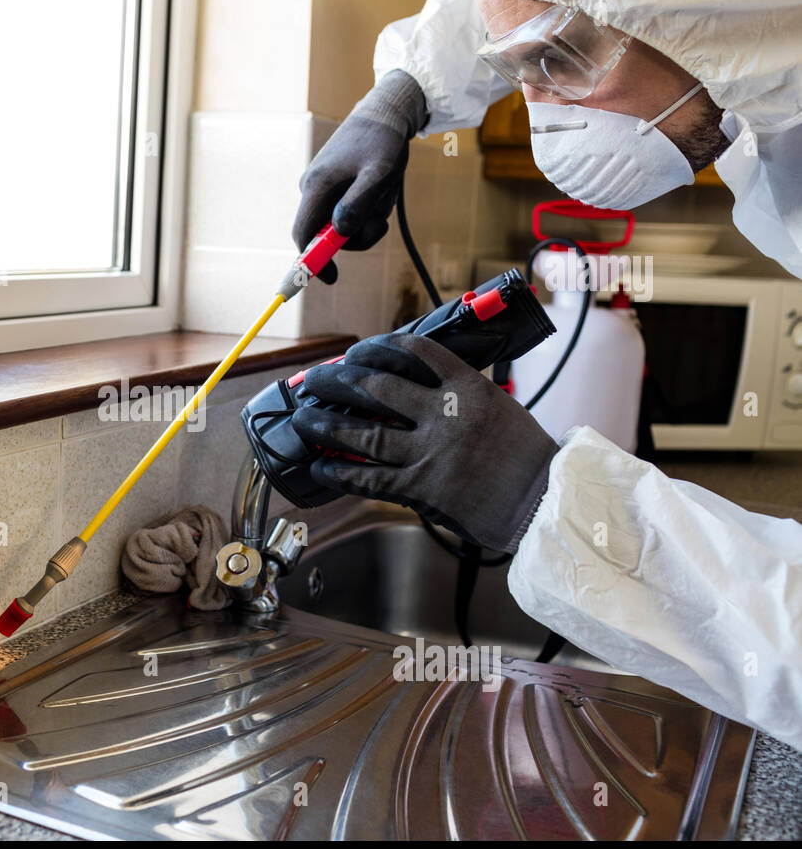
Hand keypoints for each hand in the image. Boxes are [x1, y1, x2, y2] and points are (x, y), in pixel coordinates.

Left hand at [290, 333, 558, 553]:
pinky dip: (340, 472)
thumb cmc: (526, 456)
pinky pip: (369, 478)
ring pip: (363, 433)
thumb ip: (458, 393)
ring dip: (325, 424)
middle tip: (315, 379)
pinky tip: (321, 466)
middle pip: (375, 388)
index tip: (357, 350)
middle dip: (337, 380)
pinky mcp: (421, 487)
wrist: (545, 501)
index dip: (377, 347)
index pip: (413, 352)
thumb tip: (416, 383)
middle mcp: (445, 415)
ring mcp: (430, 452)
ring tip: (303, 418)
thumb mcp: (498, 405)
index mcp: (468, 387)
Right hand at [292, 70, 427, 283]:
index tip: (332, 278)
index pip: (303, 235)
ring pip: (340, 224)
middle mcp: (312, 188)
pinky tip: (379, 189)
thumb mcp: (378, 172)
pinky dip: (366, 209)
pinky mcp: (334, 185)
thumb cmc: (383, 140)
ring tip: (384, 195)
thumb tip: (340, 232)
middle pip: (325, 234)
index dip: (313, 262)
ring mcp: (322, 187)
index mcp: (316, 186)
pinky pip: (346, 211)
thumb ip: (359, 202)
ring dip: (365, 220)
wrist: (386, 112)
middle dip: (355, 235)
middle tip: (382, 221)